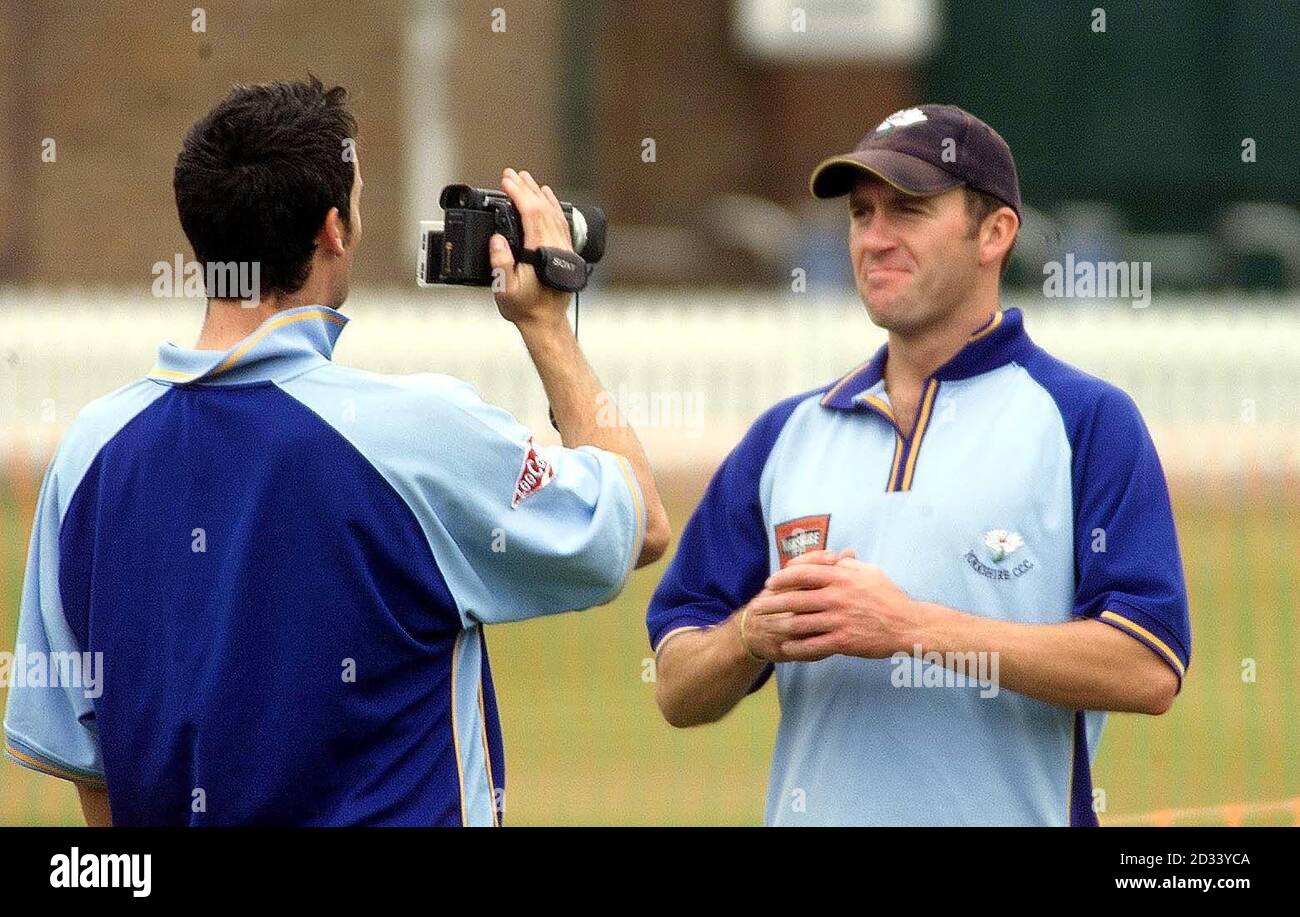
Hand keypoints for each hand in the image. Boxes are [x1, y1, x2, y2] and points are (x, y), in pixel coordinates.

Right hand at [489, 168, 574, 328]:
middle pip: (544, 208)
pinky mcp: (566, 251)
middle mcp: (556, 246)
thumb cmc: (525, 308)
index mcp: (542, 252)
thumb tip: (497, 239)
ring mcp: (564, 248)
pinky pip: (561, 222)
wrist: (546, 323)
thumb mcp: (505, 289)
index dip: (519, 194)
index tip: (506, 181)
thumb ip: (501, 263)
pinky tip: (547, 197)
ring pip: (554, 213)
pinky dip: (553, 206)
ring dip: (539, 194)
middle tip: (511, 173)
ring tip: (526, 179)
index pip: (532, 213)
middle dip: (526, 188)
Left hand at [749, 552, 930, 661]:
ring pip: (800, 623)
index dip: (782, 577)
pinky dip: (797, 647)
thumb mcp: (869, 572)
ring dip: (779, 625)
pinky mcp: (843, 641)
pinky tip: (786, 647)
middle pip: (795, 599)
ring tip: (767, 627)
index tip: (770, 583)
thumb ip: (846, 565)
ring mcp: (839, 620)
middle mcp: (837, 597)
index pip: (803, 573)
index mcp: (841, 577)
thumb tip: (829, 557)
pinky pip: (813, 645)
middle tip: (758, 607)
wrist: (908, 625)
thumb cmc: (889, 596)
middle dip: (772, 603)